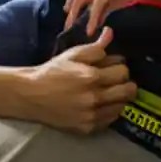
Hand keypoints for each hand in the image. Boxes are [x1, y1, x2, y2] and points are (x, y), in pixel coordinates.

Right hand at [21, 28, 135, 134]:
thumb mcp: (72, 55)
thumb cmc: (52, 72)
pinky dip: (109, 111)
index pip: (123, 72)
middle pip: (128, 92)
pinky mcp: (87, 128)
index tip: (112, 67)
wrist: (31, 95)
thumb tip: (110, 33)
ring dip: (118, 98)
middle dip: (125, 83)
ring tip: (107, 92)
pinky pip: (110, 120)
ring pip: (122, 107)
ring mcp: (92, 116)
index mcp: (92, 77)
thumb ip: (95, 48)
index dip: (119, 67)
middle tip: (115, 81)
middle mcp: (94, 98)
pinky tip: (99, 104)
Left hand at [64, 0, 145, 35]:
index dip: (72, 1)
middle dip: (70, 5)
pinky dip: (92, 18)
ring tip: (71, 27)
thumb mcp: (116, 2)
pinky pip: (96, 5)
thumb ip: (106, 10)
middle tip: (67, 24)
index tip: (68, 13)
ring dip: (75, 10)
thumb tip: (99, 22)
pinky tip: (90, 30)